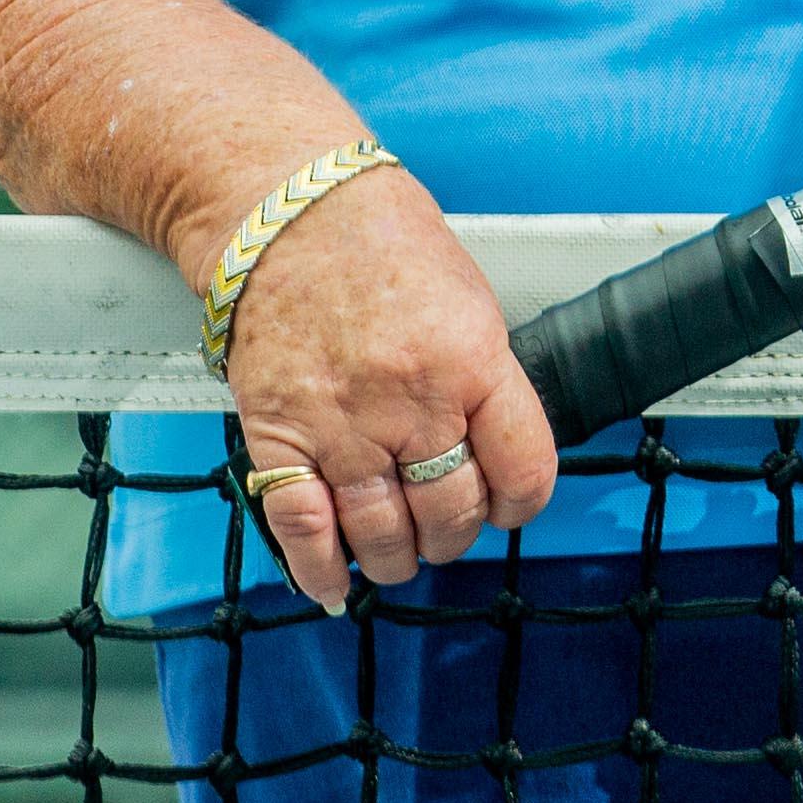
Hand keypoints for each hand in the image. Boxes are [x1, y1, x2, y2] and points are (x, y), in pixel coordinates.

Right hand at [218, 167, 559, 607]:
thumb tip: (497, 459)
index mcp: (474, 361)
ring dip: (395, 558)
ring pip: (382, 531)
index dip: (520, 504)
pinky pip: (301, 525)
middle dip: (454, 536)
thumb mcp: (472, 305)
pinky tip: (331, 586)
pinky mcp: (278, 434)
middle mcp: (411, 400)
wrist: (293, 216)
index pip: (523, 468)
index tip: (510, 508)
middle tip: (446, 532)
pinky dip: (318, 568)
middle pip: (451, 510)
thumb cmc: (386, 248)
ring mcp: (341, 423)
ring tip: (398, 554)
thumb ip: (486, 384)